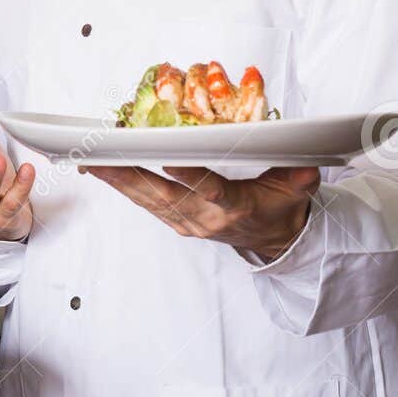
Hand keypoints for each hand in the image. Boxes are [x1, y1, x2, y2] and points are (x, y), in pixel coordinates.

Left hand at [81, 164, 317, 257]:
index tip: (170, 161)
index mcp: (235, 207)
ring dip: (118, 179)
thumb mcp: (298, 191)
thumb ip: (299, 178)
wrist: (272, 240)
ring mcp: (187, 222)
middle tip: (102, 156)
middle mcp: (205, 218)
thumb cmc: (281, 207)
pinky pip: (145, 203)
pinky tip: (102, 170)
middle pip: (163, 195)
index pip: (211, 191)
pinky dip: (123, 186)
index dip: (191, 178)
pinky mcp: (176, 222)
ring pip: (147, 199)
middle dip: (131, 175)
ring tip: (91, 159)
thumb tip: (306, 166)